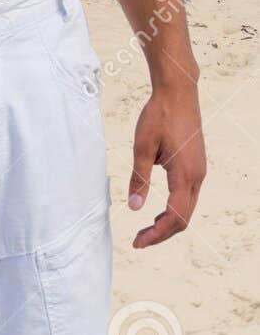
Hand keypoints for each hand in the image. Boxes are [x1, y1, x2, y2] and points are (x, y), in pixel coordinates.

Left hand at [128, 80, 205, 247]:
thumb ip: (139, 177)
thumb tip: (134, 207)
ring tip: (146, 229)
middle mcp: (197, 177)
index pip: (174, 217)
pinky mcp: (196, 166)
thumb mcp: (142, 145)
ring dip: (168, 223)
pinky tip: (158, 209)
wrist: (178, 92)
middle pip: (184, 219)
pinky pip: (188, 197)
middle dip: (162, 233)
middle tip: (138, 240)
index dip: (156, 234)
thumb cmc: (159, 115)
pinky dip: (175, 209)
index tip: (137, 242)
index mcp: (185, 175)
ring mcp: (199, 172)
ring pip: (188, 209)